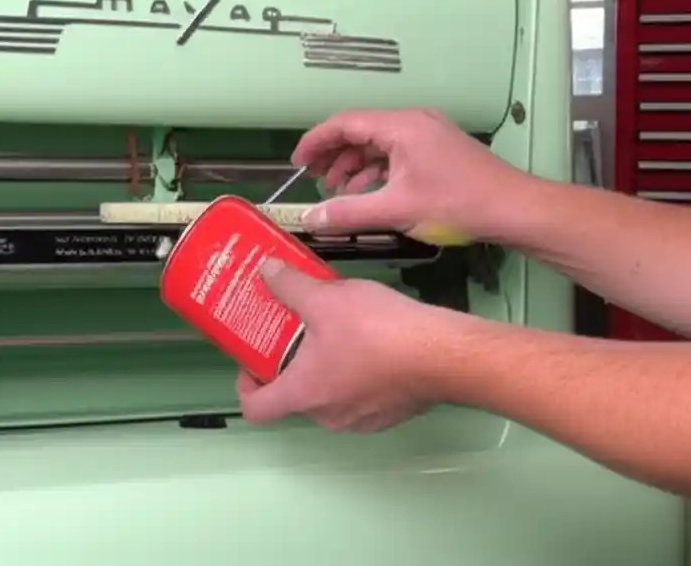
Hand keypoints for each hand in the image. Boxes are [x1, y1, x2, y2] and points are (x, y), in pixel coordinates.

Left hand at [236, 257, 459, 431]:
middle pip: (293, 399)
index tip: (251, 362)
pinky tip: (369, 342)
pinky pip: (361, 397)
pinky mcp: (391, 414)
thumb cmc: (377, 331)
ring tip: (331, 331)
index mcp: (304, 395)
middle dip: (288, 367)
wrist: (445, 354)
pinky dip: (356, 375)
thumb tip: (265, 270)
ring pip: (329, 397)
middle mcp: (329, 417)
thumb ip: (290, 285)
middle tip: (292, 332)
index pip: (256, 408)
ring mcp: (362, 420)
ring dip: (323, 370)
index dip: (245, 386)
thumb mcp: (326, 298)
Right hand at [292, 108, 533, 242]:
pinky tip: (366, 192)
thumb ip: (348, 212)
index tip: (296, 163)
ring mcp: (427, 134)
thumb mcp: (396, 210)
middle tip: (311, 178)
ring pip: (377, 143)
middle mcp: (413, 122)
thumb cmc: (458, 204)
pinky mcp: (437, 150)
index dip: (315, 141)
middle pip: (359, 130)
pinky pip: (395, 152)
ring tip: (334, 190)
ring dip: (353, 164)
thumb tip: (310, 219)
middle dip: (332, 154)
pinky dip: (375, 170)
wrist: (514, 209)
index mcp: (401, 126)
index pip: (344, 123)